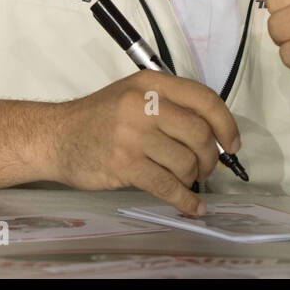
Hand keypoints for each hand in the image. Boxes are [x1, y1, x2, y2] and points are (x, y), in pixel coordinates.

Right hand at [50, 70, 241, 215]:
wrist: (56, 136)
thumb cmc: (98, 117)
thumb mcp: (134, 94)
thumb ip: (170, 105)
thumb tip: (213, 134)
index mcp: (151, 83)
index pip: (204, 99)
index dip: (226, 124)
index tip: (233, 144)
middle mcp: (144, 104)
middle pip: (200, 134)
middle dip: (210, 157)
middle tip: (205, 167)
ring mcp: (134, 135)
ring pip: (186, 162)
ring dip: (191, 177)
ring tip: (184, 179)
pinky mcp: (125, 165)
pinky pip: (168, 187)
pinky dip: (185, 201)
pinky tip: (193, 207)